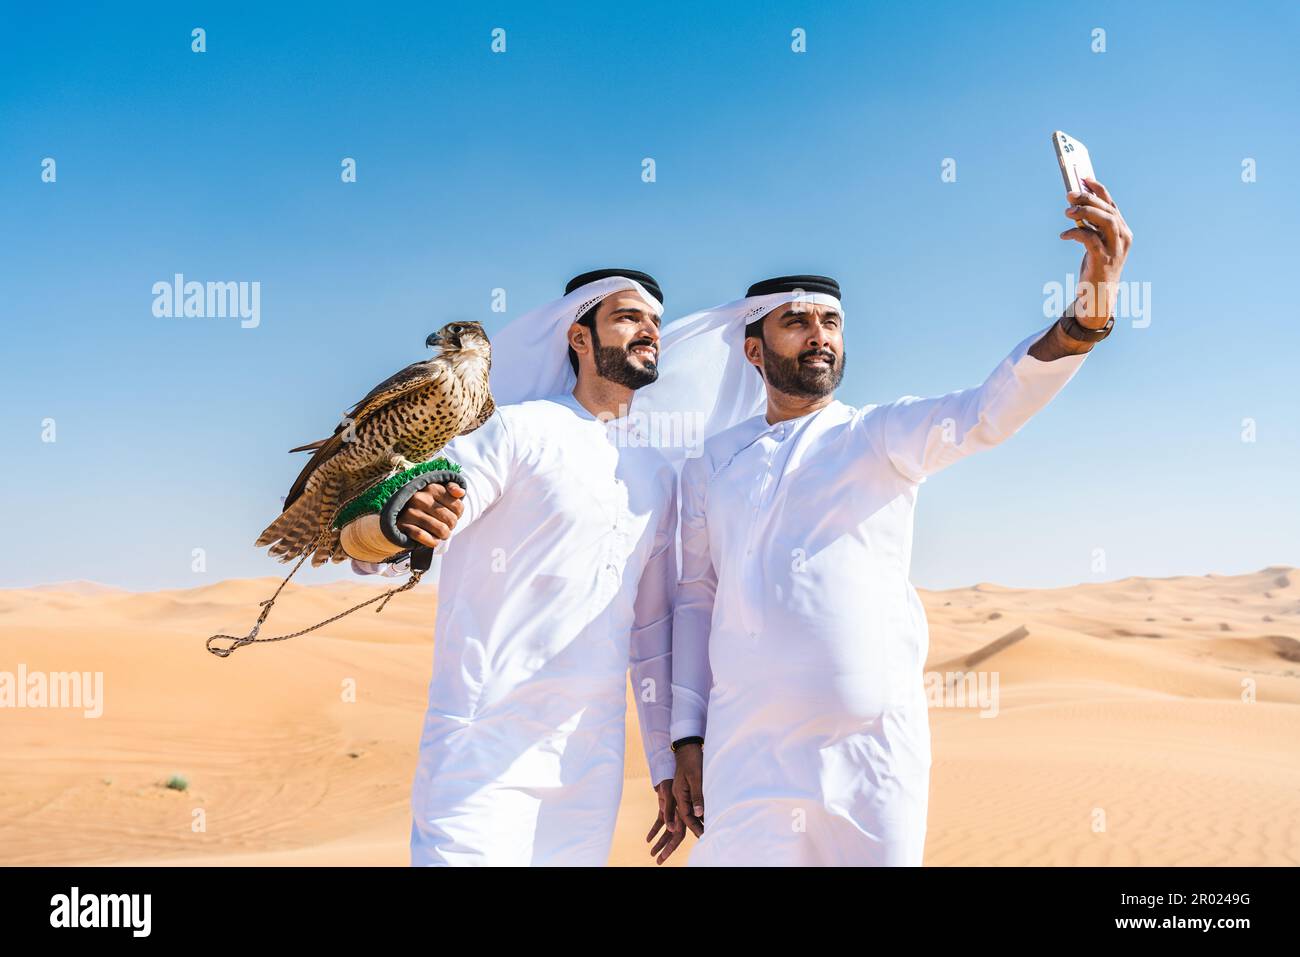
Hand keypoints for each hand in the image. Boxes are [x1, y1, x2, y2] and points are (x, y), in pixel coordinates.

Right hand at [395, 482, 464, 547]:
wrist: (397, 510)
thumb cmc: (424, 501)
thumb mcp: (437, 490)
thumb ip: (452, 488)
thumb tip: (460, 493)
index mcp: (431, 488)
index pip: (458, 507)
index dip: (459, 515)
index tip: (452, 515)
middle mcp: (420, 498)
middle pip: (451, 520)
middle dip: (451, 526)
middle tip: (446, 526)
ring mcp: (410, 512)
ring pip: (441, 530)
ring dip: (444, 535)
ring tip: (441, 533)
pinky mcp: (403, 525)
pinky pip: (424, 537)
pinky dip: (432, 541)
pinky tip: (433, 540)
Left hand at [647, 779, 685, 864]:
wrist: (670, 767)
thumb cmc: (672, 780)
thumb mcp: (669, 796)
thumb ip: (671, 813)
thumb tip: (671, 830)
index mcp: (682, 815)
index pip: (680, 835)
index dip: (675, 846)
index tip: (668, 857)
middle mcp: (679, 816)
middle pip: (673, 837)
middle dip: (666, 850)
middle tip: (658, 861)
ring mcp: (672, 812)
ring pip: (667, 832)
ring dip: (659, 843)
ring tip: (652, 854)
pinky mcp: (665, 808)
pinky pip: (660, 822)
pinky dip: (654, 831)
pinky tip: (648, 840)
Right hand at [671, 743, 704, 837]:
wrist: (687, 747)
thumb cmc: (692, 760)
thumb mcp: (696, 778)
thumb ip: (697, 796)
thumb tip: (698, 814)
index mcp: (679, 794)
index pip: (686, 816)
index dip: (695, 827)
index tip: (703, 836)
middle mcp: (678, 795)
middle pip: (685, 816)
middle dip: (694, 827)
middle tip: (705, 837)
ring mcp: (681, 792)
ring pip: (688, 811)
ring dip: (696, 820)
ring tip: (707, 830)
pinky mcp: (686, 788)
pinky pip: (690, 804)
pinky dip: (698, 811)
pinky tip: (705, 814)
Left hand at [1060, 177, 1133, 326]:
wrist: (1099, 295)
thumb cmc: (1095, 265)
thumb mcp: (1097, 243)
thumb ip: (1091, 226)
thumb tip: (1075, 207)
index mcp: (1123, 230)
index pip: (1112, 204)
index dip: (1099, 190)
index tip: (1083, 179)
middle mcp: (1123, 237)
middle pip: (1108, 210)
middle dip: (1089, 199)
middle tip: (1069, 195)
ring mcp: (1115, 249)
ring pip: (1104, 221)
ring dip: (1085, 212)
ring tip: (1067, 211)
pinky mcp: (1104, 260)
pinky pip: (1090, 239)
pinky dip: (1076, 233)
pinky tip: (1064, 235)